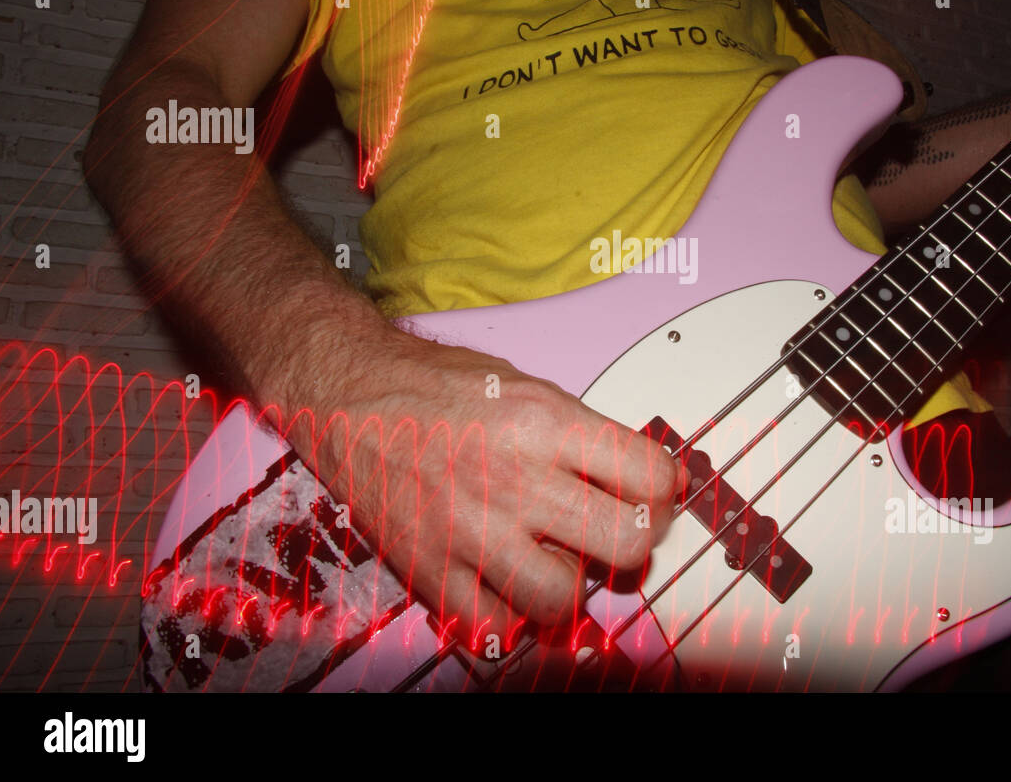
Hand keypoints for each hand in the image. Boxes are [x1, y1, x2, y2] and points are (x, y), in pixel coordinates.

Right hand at [283, 328, 685, 648]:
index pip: (650, 474)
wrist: (347, 394)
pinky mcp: (431, 567)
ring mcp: (472, 529)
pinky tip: (506, 579)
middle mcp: (514, 477)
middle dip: (633, 541)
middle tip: (616, 532)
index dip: (662, 488)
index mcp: (545, 422)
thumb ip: (581, 436)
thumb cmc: (433, 387)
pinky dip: (509, 611)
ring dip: (571, 585)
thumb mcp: (526, 387)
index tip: (651, 493)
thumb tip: (636, 479)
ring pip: (565, 598)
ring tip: (556, 559)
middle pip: (626, 542)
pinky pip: (495, 624)